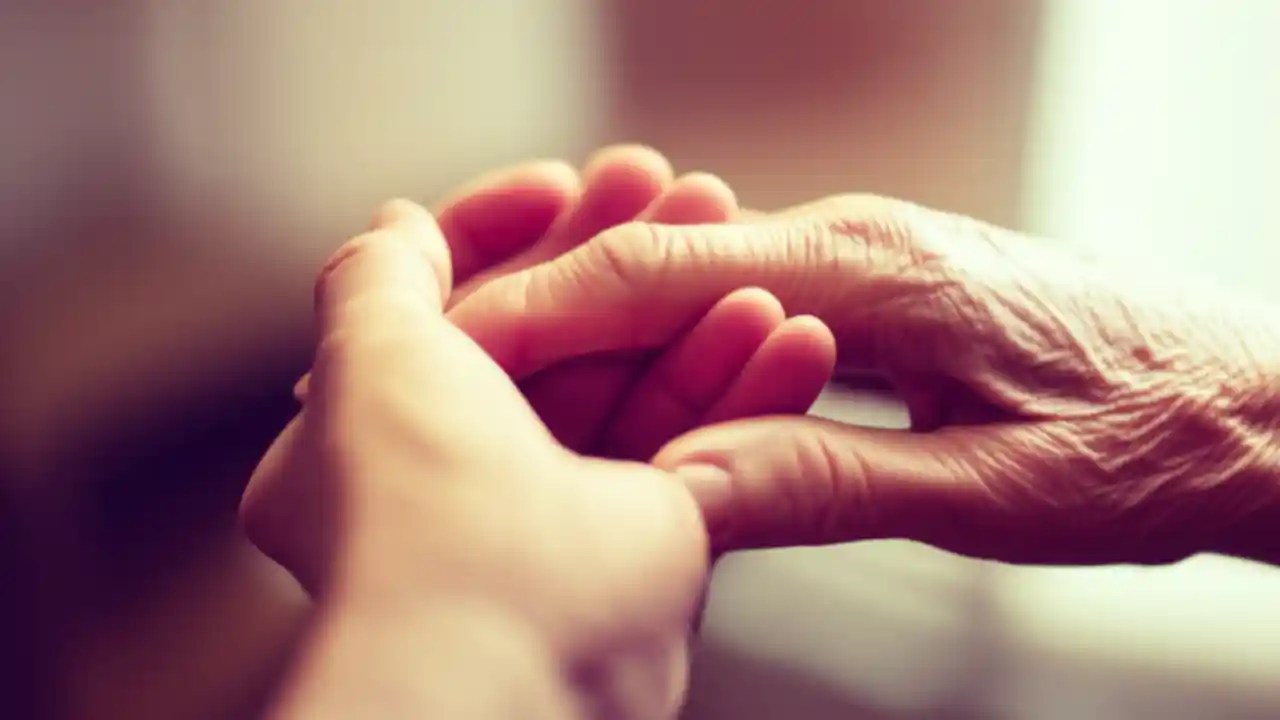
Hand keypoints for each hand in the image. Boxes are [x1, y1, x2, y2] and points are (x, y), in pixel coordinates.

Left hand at [244, 201, 720, 717]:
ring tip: (750, 252)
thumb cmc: (416, 505)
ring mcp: (558, 501)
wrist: (511, 646)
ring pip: (637, 377)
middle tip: (684, 191)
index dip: (505, 230)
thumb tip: (398, 224)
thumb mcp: (367, 353)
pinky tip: (788, 333)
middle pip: (556, 327)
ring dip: (696, 312)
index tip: (567, 182)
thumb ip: (379, 277)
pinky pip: (702, 435)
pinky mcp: (645, 535)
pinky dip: (744, 384)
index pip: (452, 299)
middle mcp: (468, 465)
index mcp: (382, 426)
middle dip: (619, 253)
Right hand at [450, 194, 1279, 564]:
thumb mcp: (988, 492)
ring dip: (595, 323)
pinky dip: (663, 333)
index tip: (443, 359)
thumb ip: (824, 478)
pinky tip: (621, 377)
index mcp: (872, 274)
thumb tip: (676, 490)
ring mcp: (865, 253)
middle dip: (539, 310)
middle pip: (654, 263)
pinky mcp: (878, 284)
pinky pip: (738, 296)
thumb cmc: (1146, 445)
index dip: (538, 315)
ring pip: (689, 278)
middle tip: (439, 371)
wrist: (1256, 402)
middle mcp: (854, 238)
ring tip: (501, 381)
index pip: (657, 276)